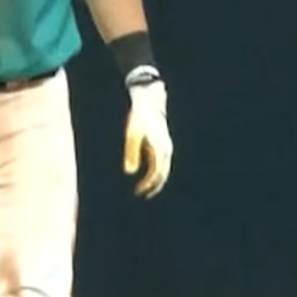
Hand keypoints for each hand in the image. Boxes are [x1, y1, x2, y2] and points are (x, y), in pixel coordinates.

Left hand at [122, 72, 172, 198]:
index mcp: (160, 149)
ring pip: (164, 168)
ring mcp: (166, 146)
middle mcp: (166, 149)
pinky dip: (156, 171)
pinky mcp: (163, 143)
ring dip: (156, 179)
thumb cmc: (138, 118)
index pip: (156, 174)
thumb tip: (130, 172)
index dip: (148, 185)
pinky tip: (148, 174)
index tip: (139, 192)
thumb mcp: (132, 135)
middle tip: (143, 195)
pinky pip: (162, 162)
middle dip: (154, 186)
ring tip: (145, 188)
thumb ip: (131, 154)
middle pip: (163, 174)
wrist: (149, 101)